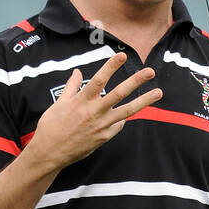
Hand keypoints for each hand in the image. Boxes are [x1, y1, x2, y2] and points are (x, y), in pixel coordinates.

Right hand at [27, 52, 161, 172]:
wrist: (50, 152)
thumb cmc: (51, 126)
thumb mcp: (59, 103)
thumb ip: (72, 87)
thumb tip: (77, 72)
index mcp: (81, 100)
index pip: (99, 79)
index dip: (111, 66)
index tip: (122, 56)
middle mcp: (94, 112)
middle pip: (119, 93)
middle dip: (136, 81)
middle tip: (150, 71)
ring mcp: (101, 126)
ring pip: (127, 111)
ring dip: (144, 101)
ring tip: (158, 92)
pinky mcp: (103, 138)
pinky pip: (118, 126)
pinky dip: (122, 119)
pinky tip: (126, 115)